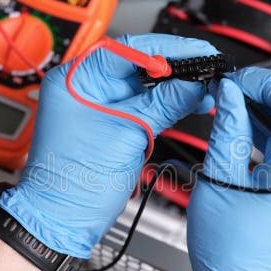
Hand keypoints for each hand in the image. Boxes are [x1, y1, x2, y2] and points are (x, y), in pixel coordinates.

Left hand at [0, 34, 217, 258]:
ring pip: (145, 87)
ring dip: (176, 88)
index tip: (197, 51)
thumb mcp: (127, 135)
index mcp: (74, 79)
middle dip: (176, 68)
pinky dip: (167, 105)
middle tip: (207, 69)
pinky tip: (190, 103)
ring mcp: (99, 107)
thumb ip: (163, 105)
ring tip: (204, 90)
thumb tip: (193, 84)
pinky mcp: (113, 125)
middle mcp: (84, 88)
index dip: (167, 49)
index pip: (127, 49)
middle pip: (138, 66)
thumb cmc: (72, 183)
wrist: (63, 221)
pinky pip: (144, 107)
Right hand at [187, 67, 270, 270]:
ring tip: (234, 127)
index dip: (263, 82)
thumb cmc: (238, 262)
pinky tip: (249, 159)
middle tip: (230, 100)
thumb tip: (230, 97)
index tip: (237, 82)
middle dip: (263, 104)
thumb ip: (227, 132)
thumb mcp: (219, 185)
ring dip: (268, 130)